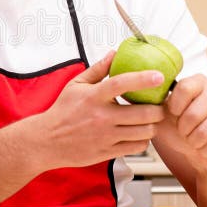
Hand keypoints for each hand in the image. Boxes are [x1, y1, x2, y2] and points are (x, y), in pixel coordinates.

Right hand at [37, 51, 166, 170]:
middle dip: (158, 109)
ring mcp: (105, 136)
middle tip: (159, 105)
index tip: (159, 75)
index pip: (122, 84)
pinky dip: (143, 140)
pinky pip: (136, 147)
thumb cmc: (62, 111)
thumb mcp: (76, 85)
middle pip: (143, 113)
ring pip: (144, 132)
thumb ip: (98, 69)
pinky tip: (138, 134)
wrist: (47, 141)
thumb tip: (114, 54)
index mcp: (93, 97)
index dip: (143, 79)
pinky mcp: (107, 152)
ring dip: (152, 126)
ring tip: (150, 121)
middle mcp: (101, 117)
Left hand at [158, 74, 206, 172]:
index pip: (183, 89)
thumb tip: (137, 96)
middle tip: (185, 132)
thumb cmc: (184, 128)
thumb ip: (154, 105)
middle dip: (184, 131)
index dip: (175, 108)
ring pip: (205, 130)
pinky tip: (206, 147)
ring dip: (195, 142)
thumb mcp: (166, 114)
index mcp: (197, 80)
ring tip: (194, 140)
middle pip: (193, 114)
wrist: (205, 148)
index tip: (174, 115)